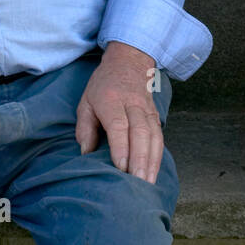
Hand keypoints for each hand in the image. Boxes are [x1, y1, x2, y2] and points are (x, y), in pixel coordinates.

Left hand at [75, 41, 162, 183]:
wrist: (129, 61)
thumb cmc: (103, 85)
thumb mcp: (86, 101)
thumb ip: (85, 127)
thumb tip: (86, 153)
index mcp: (111, 100)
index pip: (119, 126)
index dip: (121, 148)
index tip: (121, 168)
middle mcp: (133, 104)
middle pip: (140, 133)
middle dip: (140, 159)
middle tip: (137, 183)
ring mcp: (147, 110)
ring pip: (154, 136)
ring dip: (152, 161)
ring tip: (148, 183)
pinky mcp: (156, 115)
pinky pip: (160, 137)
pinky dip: (158, 156)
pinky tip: (154, 172)